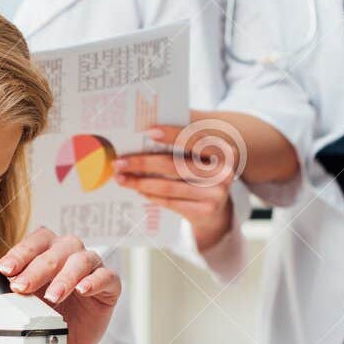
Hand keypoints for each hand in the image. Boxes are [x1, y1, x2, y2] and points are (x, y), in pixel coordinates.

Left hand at [0, 228, 120, 343]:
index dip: (20, 253)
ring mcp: (91, 269)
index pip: (35, 242)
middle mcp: (69, 256)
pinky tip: (82, 290)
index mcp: (46, 254)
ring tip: (52, 297)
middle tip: (22, 287)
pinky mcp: (109, 287)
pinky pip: (106, 276)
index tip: (5, 269)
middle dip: (37, 268)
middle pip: (57, 248)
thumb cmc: (44, 320)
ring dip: (64, 276)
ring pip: (81, 259)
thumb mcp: (18, 311)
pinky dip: (94, 281)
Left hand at [115, 121, 239, 251]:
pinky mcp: (205, 211)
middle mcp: (223, 172)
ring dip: (140, 182)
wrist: (217, 209)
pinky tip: (137, 190)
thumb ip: (182, 145)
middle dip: (143, 163)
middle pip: (175, 165)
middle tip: (119, 162)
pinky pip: (170, 202)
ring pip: (169, 186)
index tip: (148, 132)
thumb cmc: (201, 174)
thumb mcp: (200, 158)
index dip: (172, 134)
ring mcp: (216, 193)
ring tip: (121, 178)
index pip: (195, 139)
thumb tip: (145, 135)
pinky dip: (151, 195)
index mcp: (224, 151)